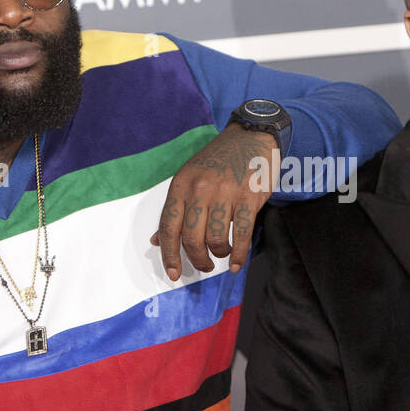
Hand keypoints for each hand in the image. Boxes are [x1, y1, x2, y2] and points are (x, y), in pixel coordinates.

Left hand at [150, 126, 277, 280]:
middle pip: (191, 238)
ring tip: (221, 254)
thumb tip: (158, 241)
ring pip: (215, 238)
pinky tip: (237, 261)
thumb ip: (175, 210)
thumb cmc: (218, 161)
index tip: (174, 273)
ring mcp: (225, 192)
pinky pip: (242, 234)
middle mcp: (200, 189)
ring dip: (218, 254)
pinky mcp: (249, 197)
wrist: (251, 137)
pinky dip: (239, 254)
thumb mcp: (190, 178)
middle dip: (197, 259)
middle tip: (204, 266)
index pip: (168, 227)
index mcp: (181, 185)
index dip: (169, 255)